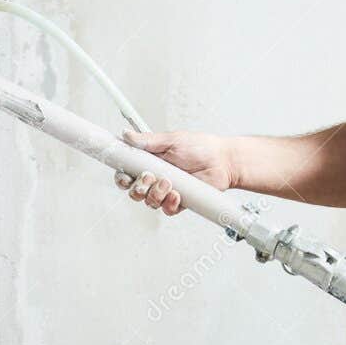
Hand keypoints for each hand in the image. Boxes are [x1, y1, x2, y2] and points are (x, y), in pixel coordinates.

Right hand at [114, 130, 234, 216]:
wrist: (223, 161)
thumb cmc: (200, 147)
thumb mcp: (171, 140)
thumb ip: (147, 141)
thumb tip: (126, 135)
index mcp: (150, 162)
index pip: (127, 173)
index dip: (122, 178)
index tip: (125, 176)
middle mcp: (156, 177)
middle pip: (134, 191)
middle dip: (138, 187)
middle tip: (150, 177)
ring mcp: (166, 191)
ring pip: (149, 201)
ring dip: (156, 193)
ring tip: (169, 182)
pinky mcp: (179, 202)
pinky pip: (166, 209)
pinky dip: (170, 203)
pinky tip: (178, 193)